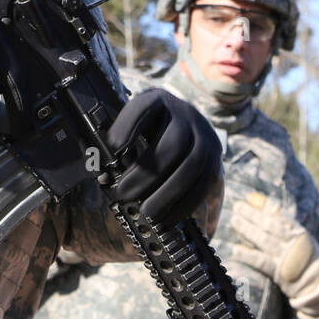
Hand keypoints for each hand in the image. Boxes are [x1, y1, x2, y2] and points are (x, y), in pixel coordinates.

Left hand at [105, 89, 222, 226]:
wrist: (185, 127)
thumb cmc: (147, 130)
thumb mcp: (133, 126)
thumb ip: (118, 146)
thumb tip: (103, 174)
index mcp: (157, 100)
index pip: (144, 107)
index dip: (129, 127)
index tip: (113, 148)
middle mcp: (185, 114)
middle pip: (172, 144)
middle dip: (147, 174)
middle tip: (124, 193)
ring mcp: (204, 135)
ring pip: (192, 165)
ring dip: (168, 194)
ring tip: (146, 213)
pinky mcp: (215, 157)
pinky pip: (204, 183)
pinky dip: (185, 204)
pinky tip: (167, 218)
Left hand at [229, 192, 318, 318]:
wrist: (317, 284)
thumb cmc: (307, 257)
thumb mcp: (302, 238)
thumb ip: (287, 226)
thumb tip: (267, 210)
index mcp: (298, 232)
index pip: (279, 214)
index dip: (264, 204)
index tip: (250, 197)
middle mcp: (291, 242)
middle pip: (268, 224)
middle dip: (251, 214)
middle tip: (237, 206)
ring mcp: (284, 257)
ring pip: (262, 239)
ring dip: (246, 229)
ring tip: (234, 220)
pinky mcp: (278, 273)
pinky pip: (260, 261)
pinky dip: (248, 254)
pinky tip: (236, 249)